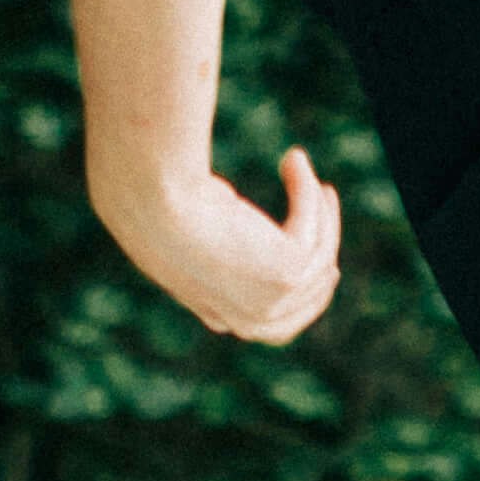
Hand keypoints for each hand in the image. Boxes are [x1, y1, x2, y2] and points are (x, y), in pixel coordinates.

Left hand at [94, 140, 343, 345]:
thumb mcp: (185, 235)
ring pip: (318, 256)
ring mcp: (271, 303)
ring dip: (316, 206)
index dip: (302, 288)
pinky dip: (306, 189)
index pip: (276, 321)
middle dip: (324, 252)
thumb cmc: (156, 212)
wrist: (156, 209)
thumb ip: (209, 240)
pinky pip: (314, 227)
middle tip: (323, 204)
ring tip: (296, 162)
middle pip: (309, 296)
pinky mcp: (288, 274)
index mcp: (221, 316)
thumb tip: (223, 207)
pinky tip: (291, 159)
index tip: (315, 252)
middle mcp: (249, 320)